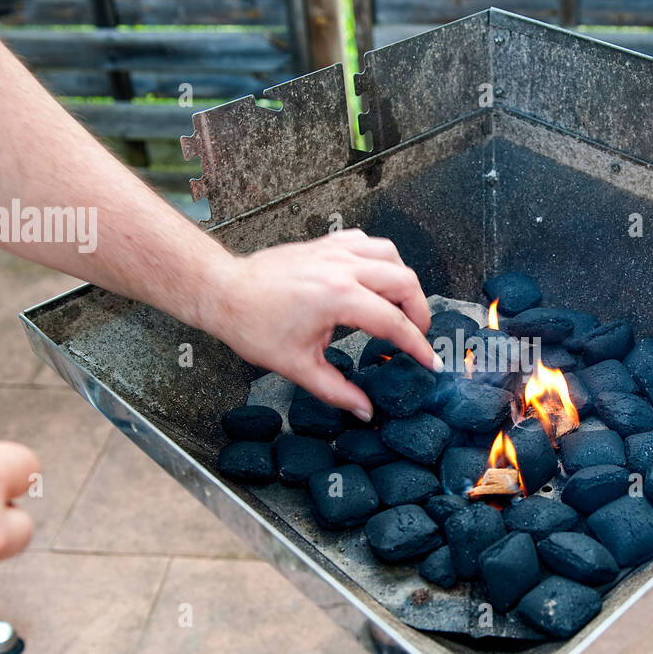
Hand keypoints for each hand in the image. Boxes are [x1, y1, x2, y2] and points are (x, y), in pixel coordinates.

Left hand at [201, 229, 439, 420]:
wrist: (223, 292)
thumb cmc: (252, 324)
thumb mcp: (297, 366)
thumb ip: (337, 390)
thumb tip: (364, 410)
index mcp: (337, 297)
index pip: (393, 322)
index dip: (416, 346)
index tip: (429, 362)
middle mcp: (341, 268)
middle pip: (404, 282)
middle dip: (419, 312)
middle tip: (416, 337)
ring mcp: (334, 251)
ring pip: (391, 255)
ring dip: (403, 281)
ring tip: (400, 307)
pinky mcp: (325, 244)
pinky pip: (367, 243)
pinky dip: (380, 260)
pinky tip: (375, 280)